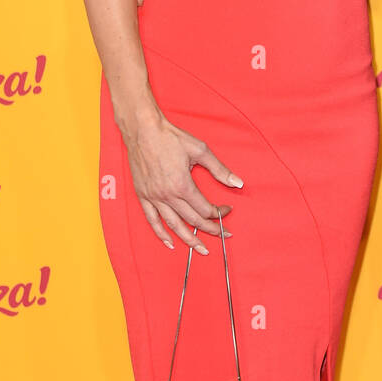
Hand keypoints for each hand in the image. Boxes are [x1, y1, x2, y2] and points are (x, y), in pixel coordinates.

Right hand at [122, 112, 242, 253]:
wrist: (143, 131)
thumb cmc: (171, 138)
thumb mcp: (200, 150)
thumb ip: (219, 169)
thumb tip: (238, 183)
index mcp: (182, 185)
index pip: (205, 209)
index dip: (219, 213)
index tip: (227, 209)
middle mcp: (167, 196)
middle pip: (192, 220)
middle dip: (210, 230)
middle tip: (223, 234)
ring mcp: (154, 198)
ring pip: (174, 225)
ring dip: (189, 240)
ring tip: (202, 250)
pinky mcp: (143, 196)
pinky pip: (152, 221)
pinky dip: (161, 234)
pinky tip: (170, 243)